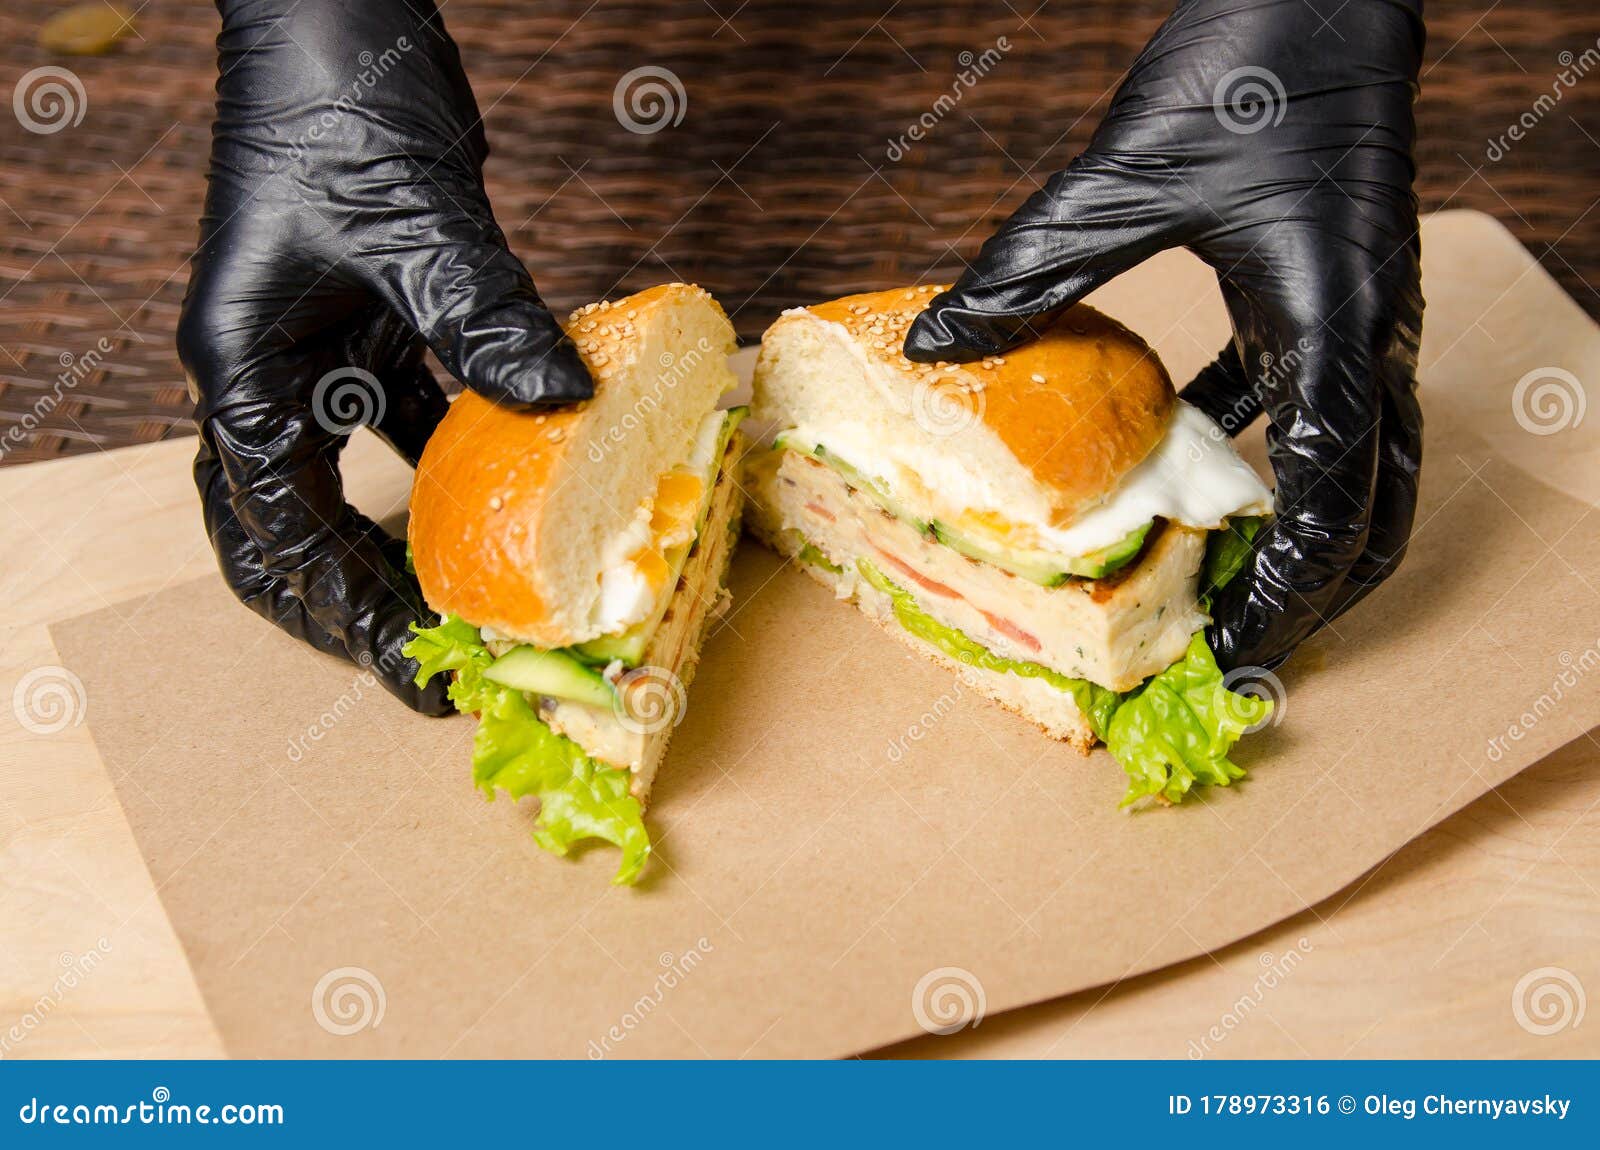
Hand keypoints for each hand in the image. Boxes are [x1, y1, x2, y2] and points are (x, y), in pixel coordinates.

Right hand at [177, 0, 590, 712]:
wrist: (337, 16)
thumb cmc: (340, 103)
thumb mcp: (415, 224)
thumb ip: (483, 320)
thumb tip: (568, 408)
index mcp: (243, 368)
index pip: (278, 529)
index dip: (341, 613)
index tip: (410, 675)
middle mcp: (270, 371)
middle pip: (294, 527)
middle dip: (353, 600)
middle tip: (429, 663)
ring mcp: (320, 348)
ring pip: (355, 479)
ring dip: (411, 540)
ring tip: (475, 603)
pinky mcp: (375, 320)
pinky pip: (414, 413)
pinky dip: (458, 457)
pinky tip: (515, 492)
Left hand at [905, 0, 1424, 672]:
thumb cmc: (1250, 69)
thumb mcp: (1121, 184)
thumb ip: (1030, 271)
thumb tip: (938, 345)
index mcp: (1335, 333)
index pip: (1333, 510)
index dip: (1286, 601)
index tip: (1234, 663)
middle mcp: (1369, 340)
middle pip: (1373, 512)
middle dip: (1314, 593)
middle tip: (1244, 650)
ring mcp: (1361, 318)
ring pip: (1358, 463)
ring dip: (1303, 531)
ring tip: (1233, 582)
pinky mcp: (1332, 290)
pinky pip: (1305, 389)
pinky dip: (1256, 438)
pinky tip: (1189, 452)